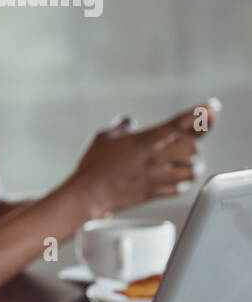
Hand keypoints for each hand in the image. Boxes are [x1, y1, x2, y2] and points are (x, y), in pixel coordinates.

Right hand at [68, 99, 218, 216]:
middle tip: (189, 141)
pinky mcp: (155, 193)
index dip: (199, 114)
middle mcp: (155, 158)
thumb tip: (129, 123)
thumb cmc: (93, 165)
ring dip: (194, 163)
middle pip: (193, 147)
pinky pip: (181, 188)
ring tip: (188, 160)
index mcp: (144, 140)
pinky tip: (177, 178)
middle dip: (194, 143)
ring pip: (193, 169)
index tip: (212, 108)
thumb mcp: (104, 137)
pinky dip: (183, 182)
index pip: (179, 123)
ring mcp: (157, 177)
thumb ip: (122, 128)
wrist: (88, 194)